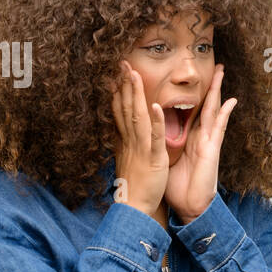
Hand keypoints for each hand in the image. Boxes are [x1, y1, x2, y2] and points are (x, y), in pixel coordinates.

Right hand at [111, 60, 168, 216]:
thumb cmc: (134, 186)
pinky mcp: (153, 158)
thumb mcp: (127, 160)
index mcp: (126, 141)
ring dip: (135, 95)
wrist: (134, 208)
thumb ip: (124, 144)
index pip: (120, 111)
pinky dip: (156, 122)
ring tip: (133, 74)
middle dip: (124, 85)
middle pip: (126, 108)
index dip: (118, 92)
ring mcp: (141, 149)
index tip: (115, 74)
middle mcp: (130, 141)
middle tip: (122, 63)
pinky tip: (156, 107)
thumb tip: (119, 133)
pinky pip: (154, 138)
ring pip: (138, 117)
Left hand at [165, 63, 237, 223]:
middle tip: (213, 66)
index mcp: (188, 138)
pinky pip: (218, 128)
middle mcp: (199, 137)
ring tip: (222, 72)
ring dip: (217, 90)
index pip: (188, 111)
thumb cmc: (178, 187)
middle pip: (203, 105)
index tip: (187, 78)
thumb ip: (162, 147)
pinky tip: (229, 100)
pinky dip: (223, 114)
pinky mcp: (212, 150)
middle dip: (208, 86)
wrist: (190, 207)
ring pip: (213, 110)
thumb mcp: (165, 161)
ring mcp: (208, 142)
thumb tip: (149, 138)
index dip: (188, 93)